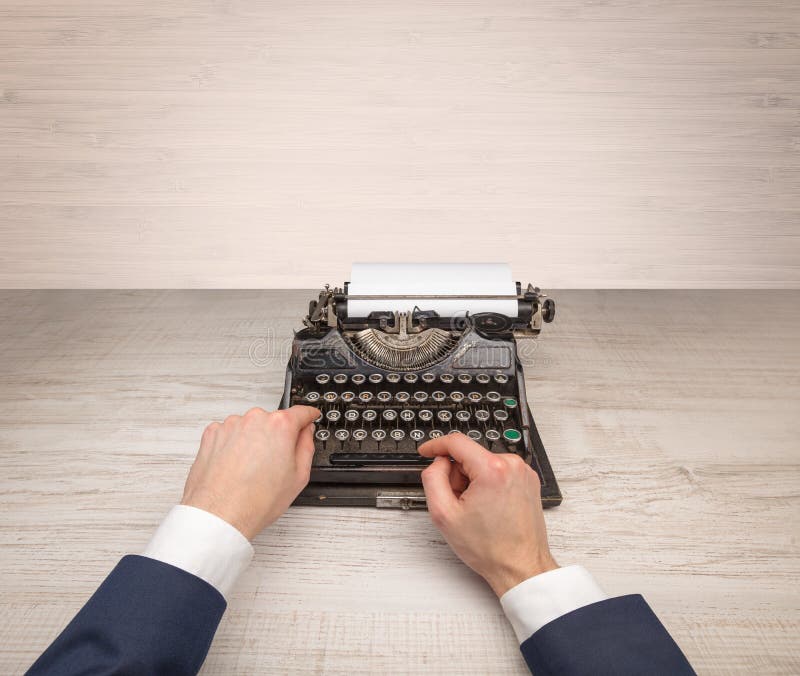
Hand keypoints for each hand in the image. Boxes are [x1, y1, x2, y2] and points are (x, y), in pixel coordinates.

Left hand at [181, 406, 319, 539]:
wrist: (219, 514)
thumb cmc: (256, 500)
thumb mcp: (299, 476)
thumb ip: (306, 446)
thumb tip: (305, 434)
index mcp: (280, 426)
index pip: (300, 412)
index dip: (308, 416)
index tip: (309, 417)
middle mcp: (255, 419)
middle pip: (273, 421)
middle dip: (277, 437)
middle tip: (274, 463)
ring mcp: (231, 425)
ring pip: (250, 427)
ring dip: (253, 441)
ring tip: (250, 470)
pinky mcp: (212, 434)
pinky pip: (230, 434)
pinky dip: (234, 445)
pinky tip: (235, 467)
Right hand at [418, 433, 557, 596]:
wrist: (520, 566)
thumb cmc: (490, 548)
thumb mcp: (444, 515)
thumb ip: (433, 479)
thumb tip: (438, 463)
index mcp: (492, 469)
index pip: (457, 442)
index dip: (436, 445)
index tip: (426, 451)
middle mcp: (512, 465)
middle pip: (470, 455)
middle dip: (457, 474)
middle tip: (458, 502)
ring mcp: (523, 472)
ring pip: (483, 463)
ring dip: (472, 480)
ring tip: (476, 509)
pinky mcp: (528, 480)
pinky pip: (498, 471)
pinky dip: (487, 484)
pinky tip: (488, 507)